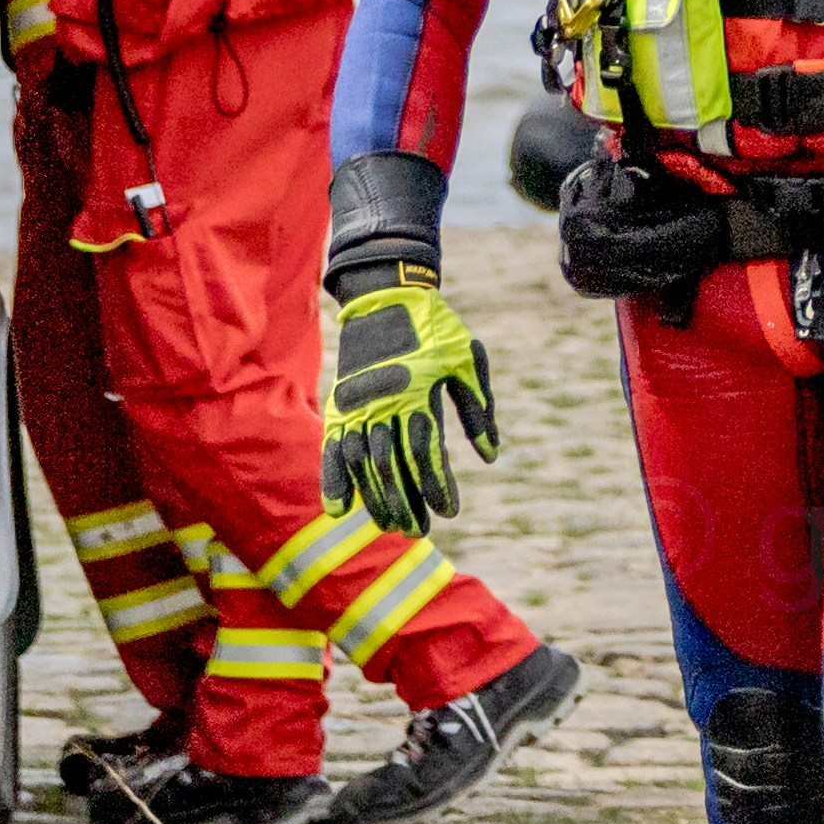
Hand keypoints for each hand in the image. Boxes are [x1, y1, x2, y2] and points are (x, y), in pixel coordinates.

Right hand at [325, 268, 500, 531]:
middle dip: (406, 503)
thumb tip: (491, 456)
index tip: (449, 511)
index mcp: (417, 391)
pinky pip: (332, 448)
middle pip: (392, 466)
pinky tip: (339, 510)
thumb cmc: (435, 326)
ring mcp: (357, 405)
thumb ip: (478, 408)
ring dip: (376, 499)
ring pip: (363, 463)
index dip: (437, 485)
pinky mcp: (340, 405)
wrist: (386, 293)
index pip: (425, 451)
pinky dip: (333, 480)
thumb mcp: (466, 358)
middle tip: (420, 531)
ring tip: (392, 526)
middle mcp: (383, 402)